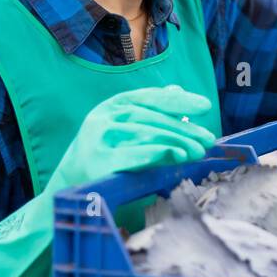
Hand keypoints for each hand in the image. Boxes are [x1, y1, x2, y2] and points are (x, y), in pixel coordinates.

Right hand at [51, 85, 218, 188]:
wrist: (69, 186)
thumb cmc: (104, 154)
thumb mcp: (125, 128)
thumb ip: (150, 112)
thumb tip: (177, 90)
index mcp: (112, 105)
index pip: (150, 98)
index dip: (178, 101)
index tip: (205, 106)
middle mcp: (103, 117)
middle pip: (151, 119)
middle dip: (183, 129)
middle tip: (207, 140)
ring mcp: (98, 139)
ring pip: (145, 135)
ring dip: (176, 142)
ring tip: (197, 151)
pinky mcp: (97, 162)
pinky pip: (130, 156)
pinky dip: (154, 154)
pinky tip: (174, 155)